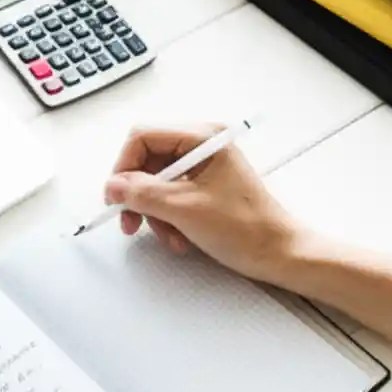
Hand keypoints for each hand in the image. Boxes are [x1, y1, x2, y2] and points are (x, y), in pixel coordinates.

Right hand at [104, 124, 307, 283]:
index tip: (116, 198)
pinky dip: (167, 218)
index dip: (123, 167)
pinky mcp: (205, 186)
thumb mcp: (184, 209)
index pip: (143, 137)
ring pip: (156, 182)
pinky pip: (171, 195)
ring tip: (168, 237)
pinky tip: (179, 238)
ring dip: (154, 212)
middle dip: (138, 195)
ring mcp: (204, 165)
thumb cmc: (245, 229)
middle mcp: (202, 145)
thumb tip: (111, 186)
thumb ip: (142, 193)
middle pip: (147, 160)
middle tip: (131, 223)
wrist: (279, 254)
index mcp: (202, 137)